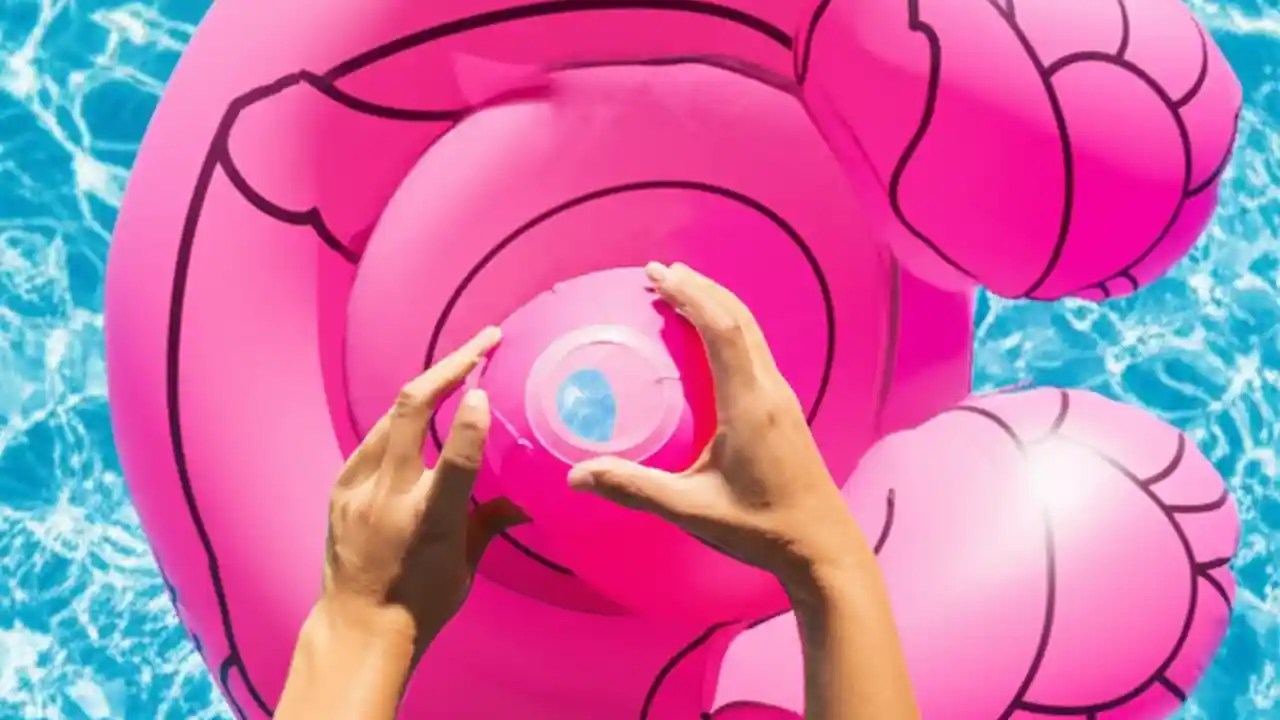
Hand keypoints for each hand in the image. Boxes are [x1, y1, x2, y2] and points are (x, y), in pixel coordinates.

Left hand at [321, 326, 527, 655]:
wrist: (357, 628)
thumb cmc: (424, 602)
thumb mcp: (467, 565)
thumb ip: (492, 520)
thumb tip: (528, 499)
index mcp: (429, 520)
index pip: (453, 460)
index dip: (472, 419)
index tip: (486, 385)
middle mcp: (388, 497)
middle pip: (410, 412)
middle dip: (449, 366)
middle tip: (485, 340)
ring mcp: (356, 490)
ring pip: (390, 418)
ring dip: (426, 389)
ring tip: (458, 368)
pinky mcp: (338, 489)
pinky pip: (372, 441)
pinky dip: (399, 424)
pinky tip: (417, 417)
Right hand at [567, 262, 869, 594]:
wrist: (822, 547)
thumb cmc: (760, 529)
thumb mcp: (691, 510)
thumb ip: (634, 489)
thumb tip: (576, 476)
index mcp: (750, 404)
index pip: (721, 330)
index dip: (690, 296)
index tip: (657, 275)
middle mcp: (770, 391)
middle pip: (738, 319)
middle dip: (701, 289)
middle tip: (661, 272)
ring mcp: (782, 399)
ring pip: (751, 332)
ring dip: (717, 305)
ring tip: (682, 291)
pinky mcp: (785, 411)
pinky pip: (755, 351)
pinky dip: (728, 329)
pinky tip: (709, 339)